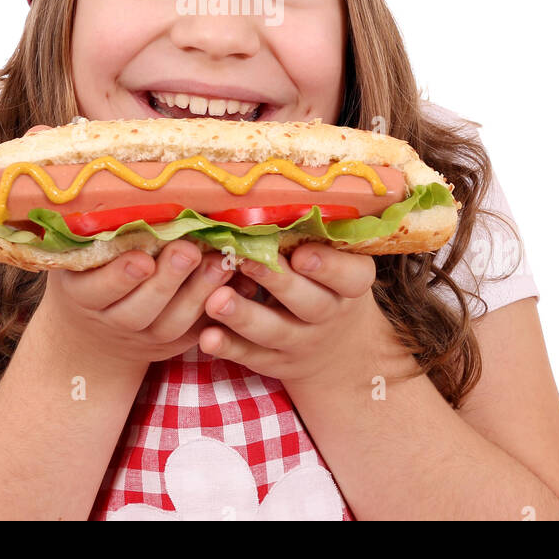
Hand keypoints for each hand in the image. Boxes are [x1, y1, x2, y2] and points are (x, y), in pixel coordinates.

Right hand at [21, 125, 259, 370]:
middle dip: (166, 280)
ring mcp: (145, 335)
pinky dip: (217, 307)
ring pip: (172, 321)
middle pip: (139, 308)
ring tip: (220, 259)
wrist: (91, 336)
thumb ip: (58, 188)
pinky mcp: (174, 343)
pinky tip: (234, 278)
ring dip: (198, 292)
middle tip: (188, 249)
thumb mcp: (63, 234)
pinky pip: (197, 330)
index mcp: (81, 291)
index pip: (97, 288)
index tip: (140, 256)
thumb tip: (35, 136)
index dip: (120, 275)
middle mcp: (112, 319)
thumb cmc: (83, 265)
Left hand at [199, 243, 397, 386]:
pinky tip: (206, 337)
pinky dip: (229, 348)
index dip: (329, 266)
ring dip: (244, 316)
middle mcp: (330, 315)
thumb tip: (269, 196)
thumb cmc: (326, 284)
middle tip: (246, 261)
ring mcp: (302, 343)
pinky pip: (252, 357)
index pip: (351, 277)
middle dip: (277, 283)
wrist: (339, 351)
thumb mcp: (336, 263)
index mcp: (350, 285)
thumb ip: (311, 238)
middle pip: (310, 304)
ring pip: (275, 332)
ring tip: (215, 300)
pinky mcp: (276, 362)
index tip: (301, 255)